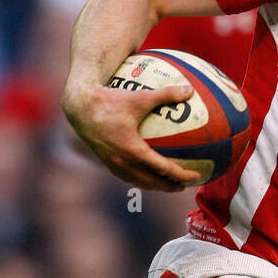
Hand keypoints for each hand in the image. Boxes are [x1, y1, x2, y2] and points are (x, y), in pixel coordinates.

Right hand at [62, 81, 201, 190]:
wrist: (80, 108)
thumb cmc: (110, 100)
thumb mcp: (140, 97)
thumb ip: (166, 94)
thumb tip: (190, 90)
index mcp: (134, 150)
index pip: (164, 169)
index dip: (182, 175)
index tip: (196, 176)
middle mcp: (124, 162)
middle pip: (153, 182)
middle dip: (170, 186)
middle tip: (184, 186)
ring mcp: (114, 165)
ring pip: (140, 182)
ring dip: (156, 185)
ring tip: (168, 184)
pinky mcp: (107, 163)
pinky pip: (128, 177)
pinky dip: (142, 180)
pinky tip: (148, 175)